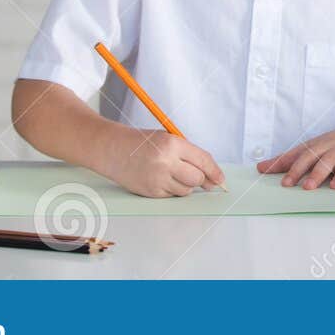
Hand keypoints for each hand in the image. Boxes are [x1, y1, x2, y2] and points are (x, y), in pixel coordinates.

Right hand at [102, 127, 225, 197]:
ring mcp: (157, 179)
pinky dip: (172, 189)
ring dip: (186, 184)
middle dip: (201, 179)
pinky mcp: (151, 192)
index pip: (203, 161)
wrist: (114, 150)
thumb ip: (190, 155)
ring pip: (186, 190)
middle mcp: (166, 162)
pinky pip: (172, 195)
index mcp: (173, 144)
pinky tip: (162, 178)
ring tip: (173, 173)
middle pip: (197, 179)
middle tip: (196, 175)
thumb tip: (212, 178)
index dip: (215, 172)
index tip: (221, 179)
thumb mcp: (169, 139)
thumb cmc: (144, 143)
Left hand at [258, 117, 334, 188]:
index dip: (295, 169)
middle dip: (317, 173)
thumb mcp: (312, 147)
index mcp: (321, 146)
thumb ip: (287, 159)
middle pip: (326, 160)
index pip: (306, 157)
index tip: (285, 183)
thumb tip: (260, 168)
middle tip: (307, 187)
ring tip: (334, 187)